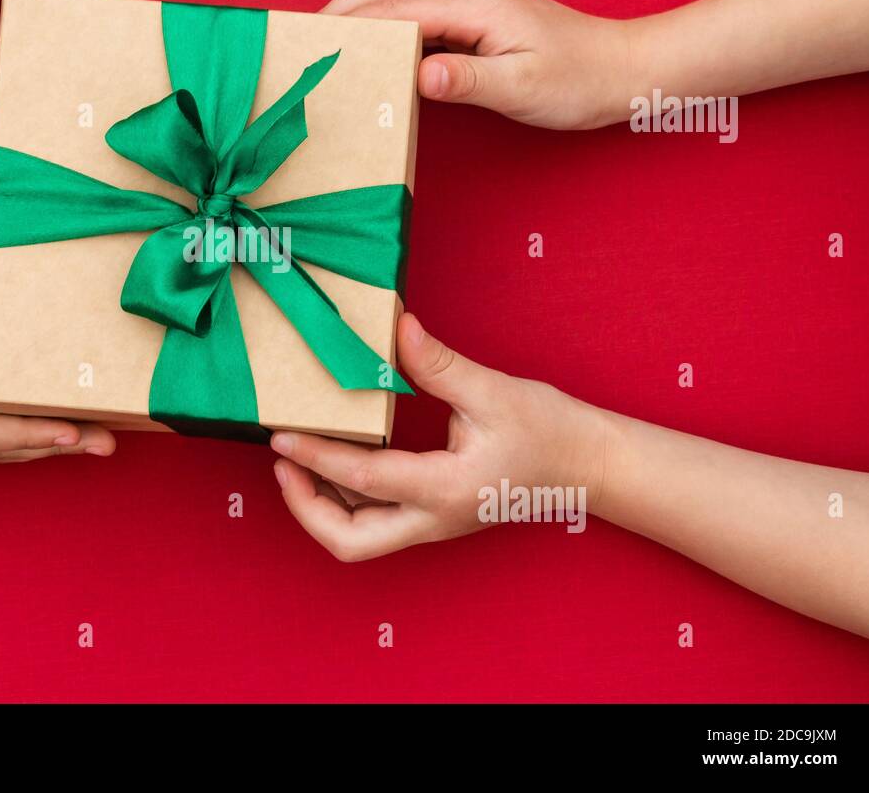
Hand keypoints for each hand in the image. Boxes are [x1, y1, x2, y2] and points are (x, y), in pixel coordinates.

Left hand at [271, 313, 607, 560]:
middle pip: (349, 541)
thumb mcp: (493, 391)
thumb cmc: (550, 430)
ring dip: (322, 505)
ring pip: (360, 537)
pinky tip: (338, 459)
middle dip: (305, 507)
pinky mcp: (436, 515)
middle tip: (283, 461)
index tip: (279, 437)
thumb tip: (398, 327)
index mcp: (445, 489)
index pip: (362, 480)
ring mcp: (434, 523)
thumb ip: (439, 364)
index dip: (315, 456)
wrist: (589, 466)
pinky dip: (347, 497)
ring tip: (299, 458)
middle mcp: (433, 518)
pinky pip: (377, 520)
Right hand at [323, 0, 634, 129]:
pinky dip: (383, 24)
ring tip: (323, 45)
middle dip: (339, 11)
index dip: (346, 24)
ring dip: (358, 14)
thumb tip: (418, 75)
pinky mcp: (473, 14)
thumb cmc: (576, 81)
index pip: (391, 7)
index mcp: (470, 4)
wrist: (620, 69)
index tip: (308, 43)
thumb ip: (467, 80)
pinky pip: (415, 10)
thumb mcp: (521, 88)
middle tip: (300, 42)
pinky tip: (370, 52)